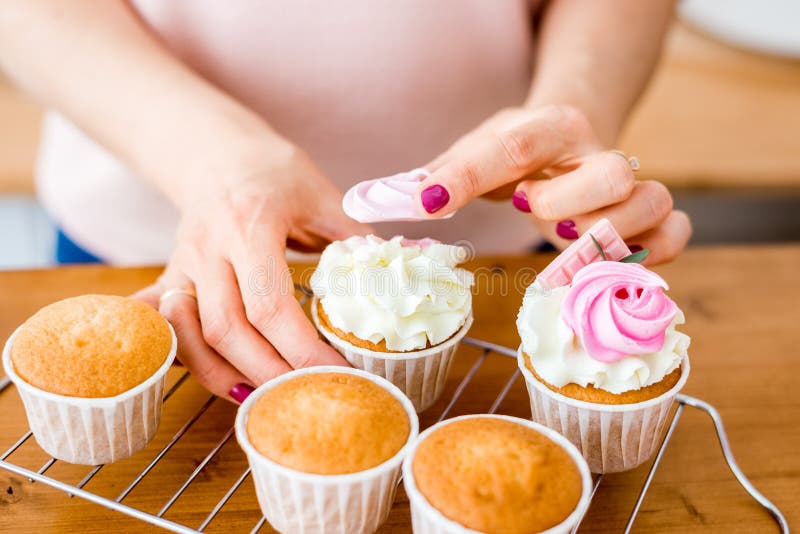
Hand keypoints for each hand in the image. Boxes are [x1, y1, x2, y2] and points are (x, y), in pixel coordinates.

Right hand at [133, 144, 369, 401]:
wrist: (216, 151)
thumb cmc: (274, 172)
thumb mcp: (322, 194)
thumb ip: (355, 239)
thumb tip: (401, 276)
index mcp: (250, 226)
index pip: (269, 305)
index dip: (302, 349)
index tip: (338, 373)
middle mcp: (208, 249)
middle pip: (227, 330)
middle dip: (268, 372)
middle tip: (307, 396)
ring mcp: (182, 263)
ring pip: (191, 335)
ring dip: (224, 375)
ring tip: (264, 398)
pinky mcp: (170, 274)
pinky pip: (165, 323)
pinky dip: (182, 353)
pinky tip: (213, 376)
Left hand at [416, 105, 690, 263]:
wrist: (571, 139)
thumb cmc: (519, 152)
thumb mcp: (477, 149)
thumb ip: (442, 174)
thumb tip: (398, 201)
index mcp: (552, 126)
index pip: (515, 145)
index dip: (470, 176)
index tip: (430, 202)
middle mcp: (597, 152)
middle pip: (610, 173)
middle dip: (565, 203)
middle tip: (528, 208)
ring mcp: (630, 184)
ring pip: (650, 202)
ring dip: (606, 233)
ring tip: (566, 241)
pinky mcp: (650, 217)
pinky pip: (674, 234)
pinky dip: (650, 253)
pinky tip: (609, 262)